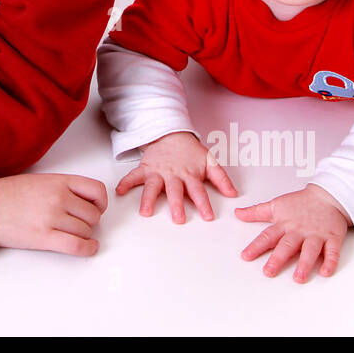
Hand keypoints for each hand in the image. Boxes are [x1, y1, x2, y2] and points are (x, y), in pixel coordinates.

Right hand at [0, 174, 107, 255]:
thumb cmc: (6, 194)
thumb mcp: (38, 181)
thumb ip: (62, 188)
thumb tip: (83, 203)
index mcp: (58, 181)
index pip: (96, 190)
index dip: (101, 203)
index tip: (96, 209)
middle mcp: (58, 197)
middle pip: (93, 215)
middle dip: (89, 222)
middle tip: (78, 224)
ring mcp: (52, 217)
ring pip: (85, 231)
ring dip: (83, 235)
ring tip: (71, 234)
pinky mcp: (44, 237)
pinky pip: (76, 246)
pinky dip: (87, 249)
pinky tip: (88, 248)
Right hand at [115, 131, 236, 221]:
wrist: (171, 134)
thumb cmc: (190, 152)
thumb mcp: (209, 162)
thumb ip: (221, 178)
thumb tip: (234, 194)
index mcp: (190, 175)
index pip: (198, 191)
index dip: (204, 204)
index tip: (208, 216)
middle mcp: (173, 175)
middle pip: (175, 191)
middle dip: (176, 204)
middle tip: (178, 218)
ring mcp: (158, 172)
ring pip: (153, 186)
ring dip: (148, 199)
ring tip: (145, 211)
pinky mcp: (145, 168)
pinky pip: (134, 175)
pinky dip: (126, 183)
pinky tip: (119, 191)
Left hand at [235, 184, 350, 281]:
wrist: (327, 196)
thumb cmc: (301, 203)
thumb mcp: (276, 205)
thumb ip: (256, 212)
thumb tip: (237, 213)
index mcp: (284, 224)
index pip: (267, 236)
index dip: (256, 246)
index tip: (246, 256)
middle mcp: (299, 231)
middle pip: (287, 246)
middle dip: (278, 259)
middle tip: (269, 271)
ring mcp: (316, 235)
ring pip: (310, 250)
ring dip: (304, 264)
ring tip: (298, 277)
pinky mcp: (332, 238)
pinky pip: (332, 251)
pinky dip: (330, 261)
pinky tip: (325, 272)